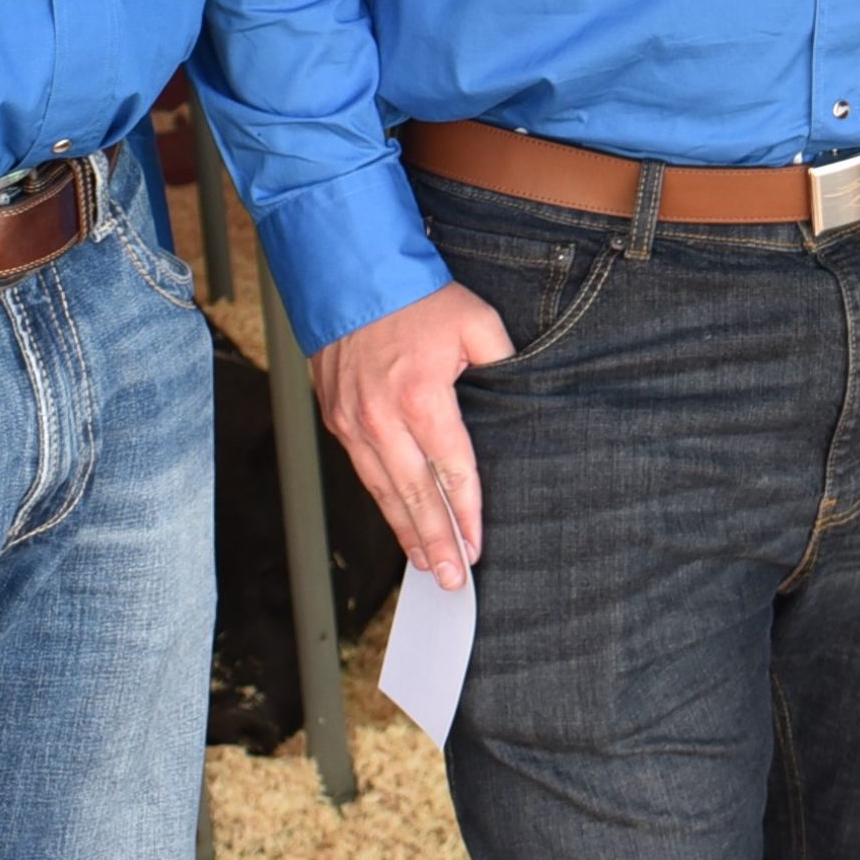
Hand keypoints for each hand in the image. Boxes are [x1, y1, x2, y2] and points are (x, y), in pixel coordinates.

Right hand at [310, 282, 514, 588]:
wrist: (350, 278)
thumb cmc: (419, 299)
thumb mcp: (476, 321)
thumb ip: (502, 362)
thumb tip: (522, 392)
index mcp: (422, 398)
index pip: (453, 470)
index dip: (468, 512)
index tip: (478, 546)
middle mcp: (383, 420)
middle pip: (415, 495)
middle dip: (435, 542)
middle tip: (452, 580)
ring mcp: (354, 424)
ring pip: (384, 492)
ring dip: (406, 532)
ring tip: (426, 565)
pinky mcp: (337, 421)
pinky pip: (364, 474)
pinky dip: (382, 503)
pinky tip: (398, 522)